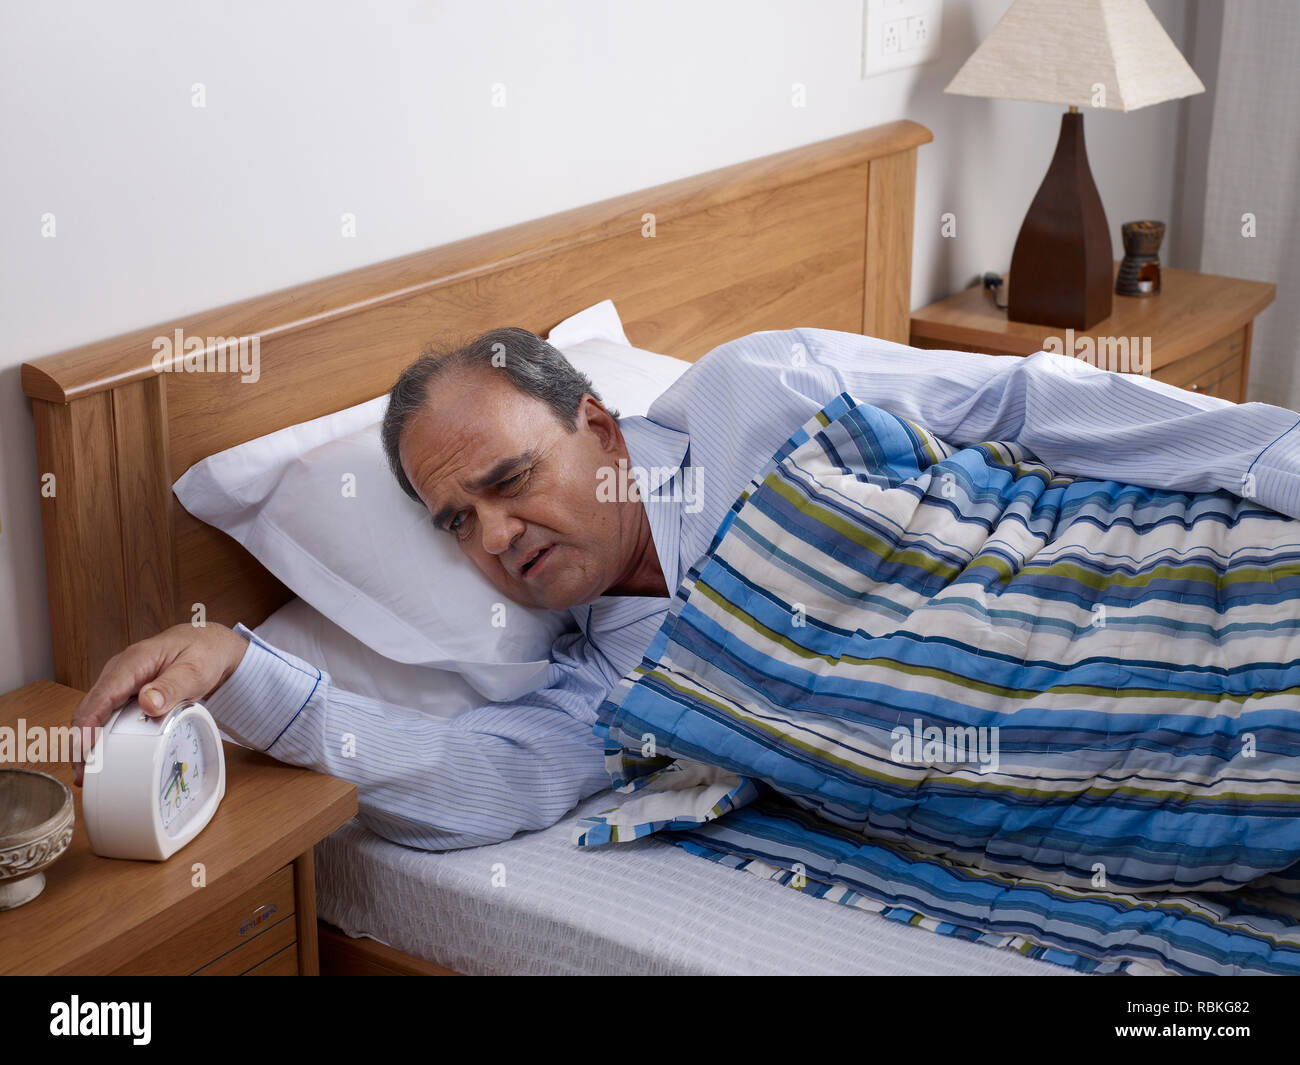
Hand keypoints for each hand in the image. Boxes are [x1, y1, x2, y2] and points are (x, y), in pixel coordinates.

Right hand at [70, 622, 248, 786]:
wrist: (208, 645)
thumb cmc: (203, 654)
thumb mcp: (195, 670)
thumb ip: (172, 686)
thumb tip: (147, 704)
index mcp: (133, 662)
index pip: (102, 696)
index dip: (88, 725)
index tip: (84, 752)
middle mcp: (119, 672)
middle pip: (89, 708)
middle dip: (81, 742)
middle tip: (84, 776)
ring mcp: (120, 683)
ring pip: (94, 714)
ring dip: (88, 743)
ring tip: (89, 774)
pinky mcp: (125, 693)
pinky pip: (107, 716)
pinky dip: (101, 736)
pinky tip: (103, 757)